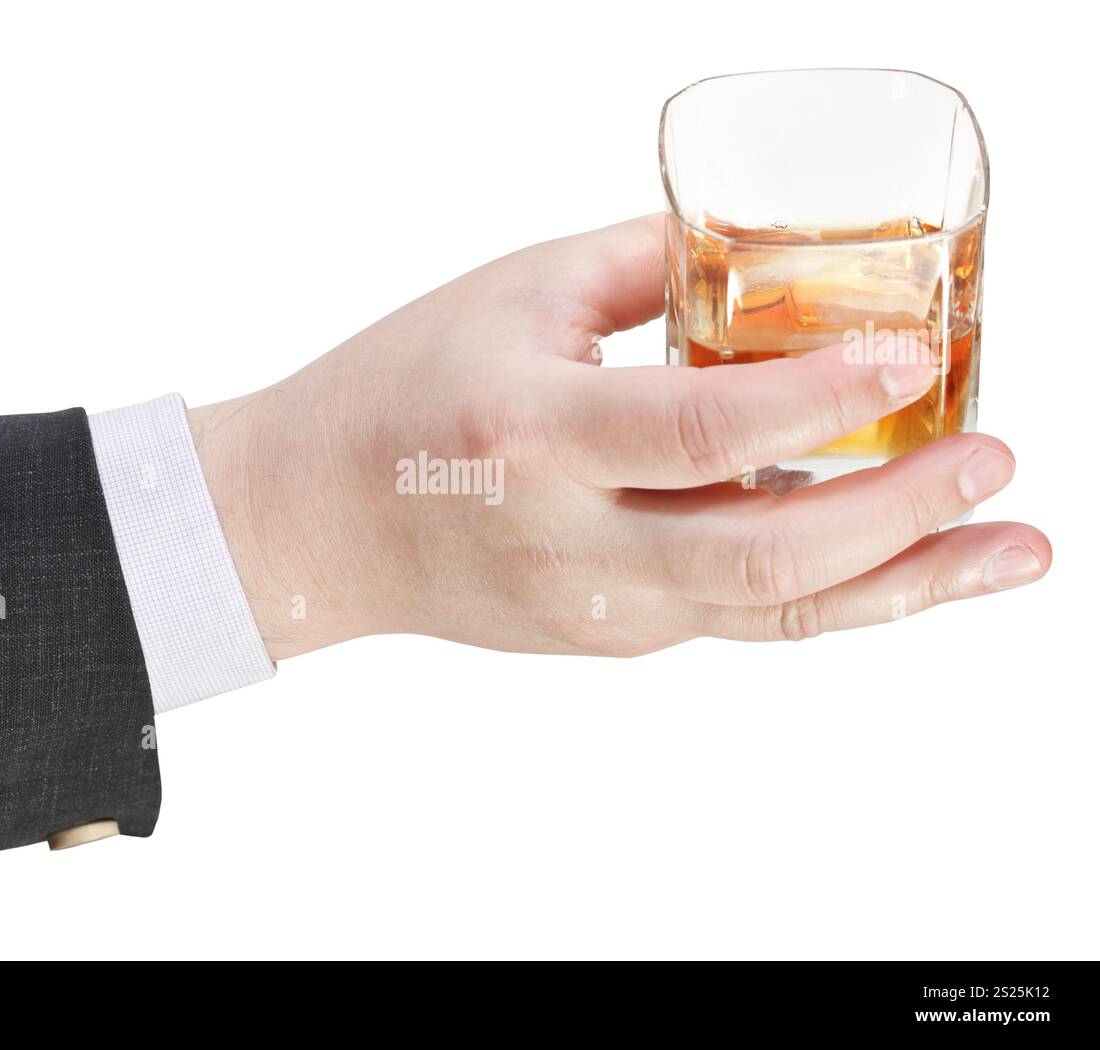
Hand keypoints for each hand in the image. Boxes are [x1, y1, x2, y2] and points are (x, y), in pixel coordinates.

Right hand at [187, 214, 1050, 659]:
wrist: (314, 521)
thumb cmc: (398, 396)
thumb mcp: (512, 296)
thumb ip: (647, 271)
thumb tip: (766, 260)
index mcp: (535, 438)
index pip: (702, 429)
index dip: (820, 395)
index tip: (917, 353)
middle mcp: (571, 544)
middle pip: (765, 557)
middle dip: (901, 516)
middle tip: (994, 464)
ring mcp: (596, 609)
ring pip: (772, 612)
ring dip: (902, 583)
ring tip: (1006, 550)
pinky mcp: (612, 637)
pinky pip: (740, 614)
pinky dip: (832, 584)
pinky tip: (899, 553)